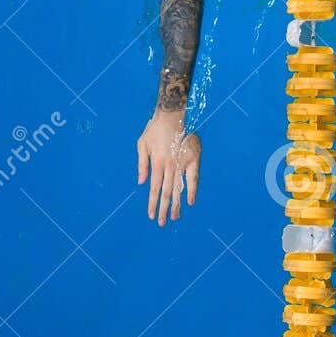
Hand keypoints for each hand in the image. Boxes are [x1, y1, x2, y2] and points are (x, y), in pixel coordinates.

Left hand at [137, 109, 200, 224]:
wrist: (172, 113)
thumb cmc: (154, 128)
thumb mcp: (142, 144)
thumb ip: (142, 164)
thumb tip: (141, 182)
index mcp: (156, 163)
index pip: (154, 188)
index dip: (152, 203)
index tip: (151, 215)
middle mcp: (169, 166)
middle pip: (166, 192)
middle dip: (163, 209)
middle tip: (161, 223)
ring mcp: (181, 163)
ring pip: (178, 188)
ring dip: (176, 204)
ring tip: (174, 217)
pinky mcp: (192, 159)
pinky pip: (193, 178)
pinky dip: (192, 190)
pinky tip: (190, 201)